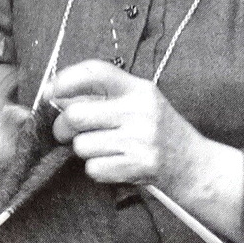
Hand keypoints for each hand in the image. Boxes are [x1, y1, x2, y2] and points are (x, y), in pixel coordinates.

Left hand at [45, 59, 243, 239]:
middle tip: (66, 133)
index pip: (95, 72)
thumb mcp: (140, 103)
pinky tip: (114, 165)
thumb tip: (57, 97)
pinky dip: (97, 170)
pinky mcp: (139, 165)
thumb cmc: (159, 131)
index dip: (66, 79)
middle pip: (77, 114)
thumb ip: (106, 96)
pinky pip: (94, 168)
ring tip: (105, 150)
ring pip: (81, 146)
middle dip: (63, 127)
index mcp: (139, 89)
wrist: (194, 164)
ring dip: (85, 151)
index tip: (50, 92)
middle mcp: (141, 110)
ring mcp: (141, 139)